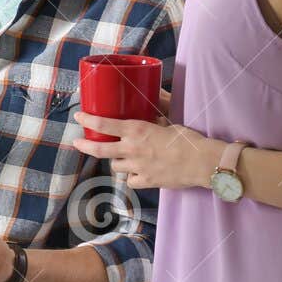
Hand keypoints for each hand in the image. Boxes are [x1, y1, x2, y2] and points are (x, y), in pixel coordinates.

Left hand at [71, 109, 219, 190]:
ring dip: (117, 161)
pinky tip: (137, 173)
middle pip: (99, 149)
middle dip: (85, 145)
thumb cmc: (189, 139)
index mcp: (137, 130)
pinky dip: (131, 177)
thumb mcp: (169, 121)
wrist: (203, 162)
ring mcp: (138, 167)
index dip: (89, 120)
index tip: (79, 116)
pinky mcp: (146, 181)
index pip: (104, 124)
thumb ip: (156, 115)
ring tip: (123, 157)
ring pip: (115, 166)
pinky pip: (130, 181)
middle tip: (78, 142)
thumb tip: (154, 99)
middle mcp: (133, 149)